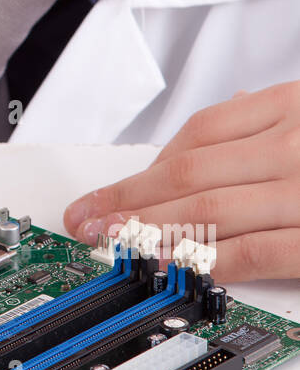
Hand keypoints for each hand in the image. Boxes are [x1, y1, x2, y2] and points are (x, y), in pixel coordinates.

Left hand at [63, 83, 299, 280]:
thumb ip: (277, 117)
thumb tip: (235, 105)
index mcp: (289, 107)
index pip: (198, 135)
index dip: (145, 168)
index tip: (108, 191)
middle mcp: (292, 145)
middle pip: (189, 172)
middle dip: (129, 200)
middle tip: (90, 220)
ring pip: (209, 209)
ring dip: (151, 229)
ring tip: (114, 242)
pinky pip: (253, 251)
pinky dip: (204, 258)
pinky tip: (169, 265)